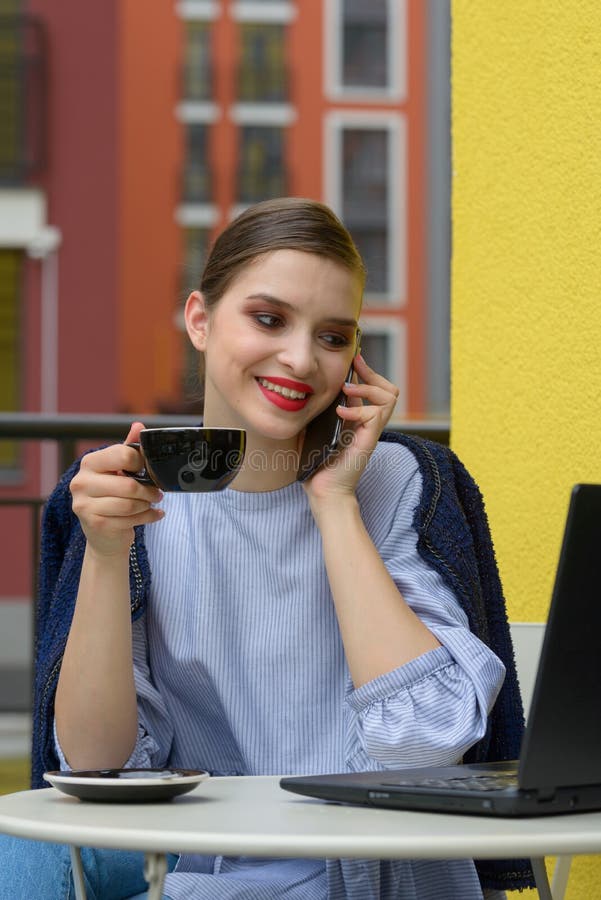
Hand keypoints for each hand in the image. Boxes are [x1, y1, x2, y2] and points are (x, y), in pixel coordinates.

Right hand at [70, 422, 163, 557]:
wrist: (103, 533)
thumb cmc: (113, 496)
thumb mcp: (120, 470)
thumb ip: (128, 448)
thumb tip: (138, 426)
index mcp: (89, 463)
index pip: (122, 455)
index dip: (141, 463)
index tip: (146, 470)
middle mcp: (81, 482)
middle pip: (128, 485)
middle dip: (149, 490)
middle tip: (157, 493)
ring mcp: (84, 505)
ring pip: (130, 504)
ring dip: (147, 505)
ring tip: (152, 503)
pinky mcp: (94, 524)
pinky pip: (130, 520)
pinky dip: (147, 517)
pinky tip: (152, 515)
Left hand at [302, 354, 398, 505]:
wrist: (324, 492)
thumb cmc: (317, 466)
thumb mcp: (314, 430)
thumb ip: (317, 412)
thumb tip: (305, 392)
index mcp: (358, 420)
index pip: (374, 389)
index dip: (367, 372)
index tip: (354, 358)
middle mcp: (368, 425)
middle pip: (389, 390)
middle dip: (373, 374)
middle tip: (356, 368)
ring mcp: (370, 433)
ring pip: (389, 398)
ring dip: (368, 389)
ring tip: (347, 391)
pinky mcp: (368, 441)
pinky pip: (374, 415)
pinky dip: (358, 409)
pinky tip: (340, 412)